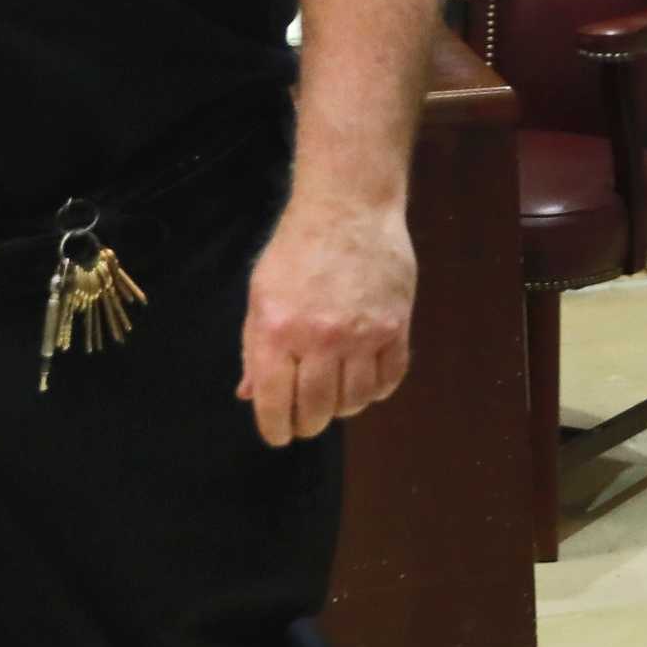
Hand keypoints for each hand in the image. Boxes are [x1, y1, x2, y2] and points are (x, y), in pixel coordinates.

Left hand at [238, 194, 416, 447]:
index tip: (279, 436)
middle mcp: (319, 338)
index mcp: (276, 331)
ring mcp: (362, 334)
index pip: (274, 401)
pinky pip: (389, 378)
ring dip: (343, 409)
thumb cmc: (297, 250)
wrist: (348, 210)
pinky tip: (365, 384)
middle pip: (316, 408)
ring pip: (355, 399)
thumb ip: (254, 347)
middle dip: (308, 424)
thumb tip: (251, 394)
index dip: (275, 428)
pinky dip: (377, 391)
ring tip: (336, 401)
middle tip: (307, 422)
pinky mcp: (396, 326)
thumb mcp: (261, 296)